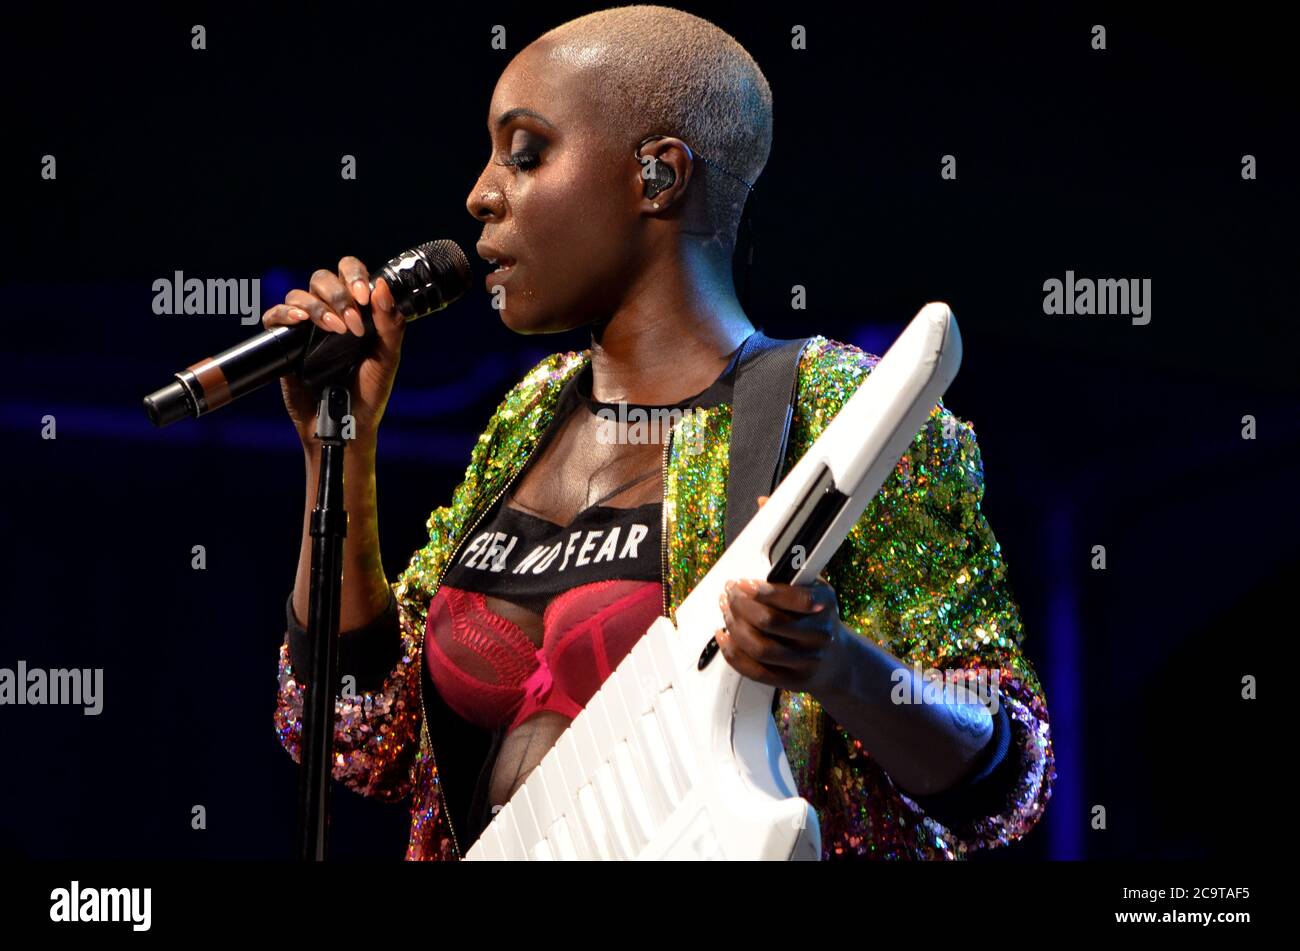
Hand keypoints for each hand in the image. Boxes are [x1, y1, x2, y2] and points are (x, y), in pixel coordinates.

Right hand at [260, 255, 406, 446]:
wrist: (346, 426)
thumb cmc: (369, 393)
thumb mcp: (387, 359)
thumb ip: (390, 324)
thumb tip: (383, 287)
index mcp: (357, 310)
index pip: (350, 272)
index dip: (354, 275)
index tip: (364, 296)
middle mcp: (330, 313)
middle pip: (322, 278)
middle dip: (338, 296)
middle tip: (353, 325)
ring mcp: (306, 328)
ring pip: (299, 294)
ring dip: (317, 307)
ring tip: (334, 330)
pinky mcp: (284, 344)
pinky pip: (274, 316)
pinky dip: (284, 313)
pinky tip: (299, 322)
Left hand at [714, 495, 847, 694]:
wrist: (837, 659)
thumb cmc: (815, 612)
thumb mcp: (810, 577)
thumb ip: (787, 543)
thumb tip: (764, 502)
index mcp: (825, 604)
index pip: (799, 600)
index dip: (768, 592)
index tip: (747, 582)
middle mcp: (818, 635)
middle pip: (772, 624)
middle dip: (742, 606)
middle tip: (729, 592)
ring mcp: (805, 661)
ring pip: (761, 648)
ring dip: (735, 626)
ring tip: (725, 609)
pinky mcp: (790, 681)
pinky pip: (756, 671)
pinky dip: (734, 654)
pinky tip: (724, 636)